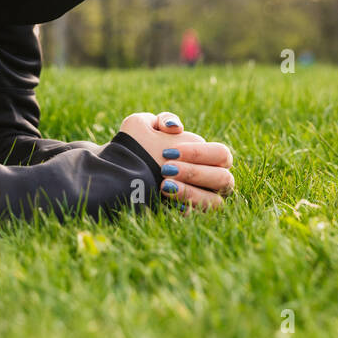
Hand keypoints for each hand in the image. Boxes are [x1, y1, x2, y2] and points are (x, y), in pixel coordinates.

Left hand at [118, 111, 234, 212]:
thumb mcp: (140, 126)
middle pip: (223, 178)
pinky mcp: (189, 215)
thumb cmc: (131, 149)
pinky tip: (167, 203)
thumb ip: (164, 120)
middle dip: (195, 173)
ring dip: (191, 193)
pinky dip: (185, 209)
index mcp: (205, 156)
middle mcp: (208, 179)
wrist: (114, 176)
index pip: (221, 155)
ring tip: (164, 186)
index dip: (199, 153)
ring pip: (215, 202)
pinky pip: (199, 218)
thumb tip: (176, 128)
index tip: (169, 153)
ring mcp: (201, 200)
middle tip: (166, 170)